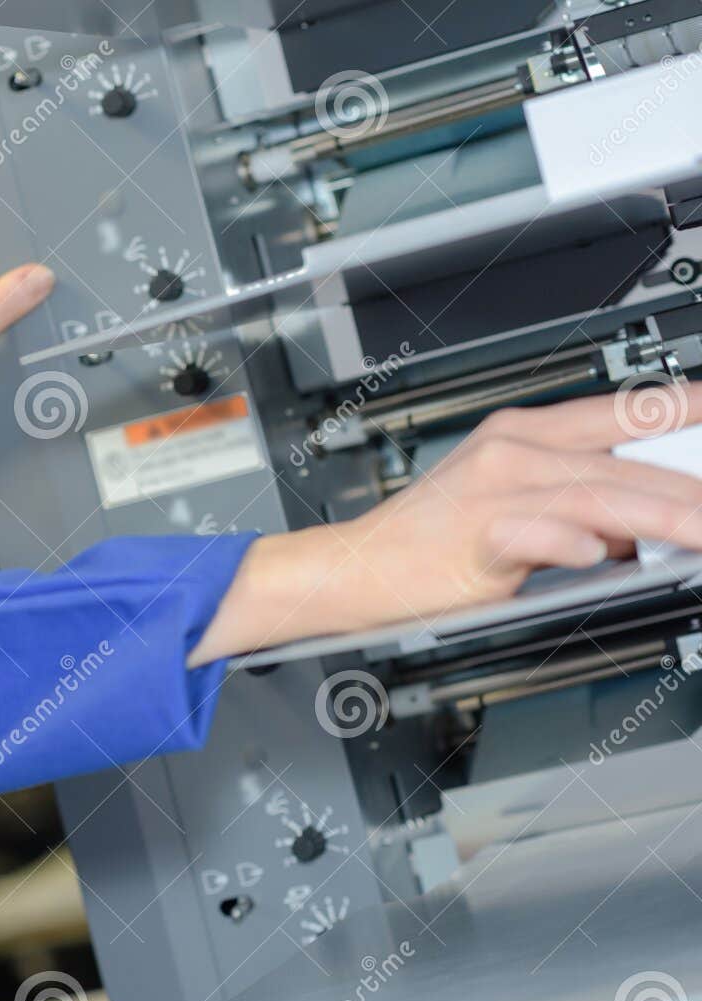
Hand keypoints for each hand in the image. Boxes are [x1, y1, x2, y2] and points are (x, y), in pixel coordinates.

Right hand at [189, 383, 701, 664]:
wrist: (356, 568)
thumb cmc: (424, 541)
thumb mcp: (507, 506)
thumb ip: (573, 508)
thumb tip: (638, 528)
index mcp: (519, 434)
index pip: (618, 412)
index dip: (679, 410)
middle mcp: (510, 452)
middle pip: (621, 462)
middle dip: (687, 488)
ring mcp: (492, 491)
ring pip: (596, 494)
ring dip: (660, 518)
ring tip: (701, 534)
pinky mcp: (475, 535)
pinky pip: (537, 533)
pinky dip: (573, 544)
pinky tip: (600, 554)